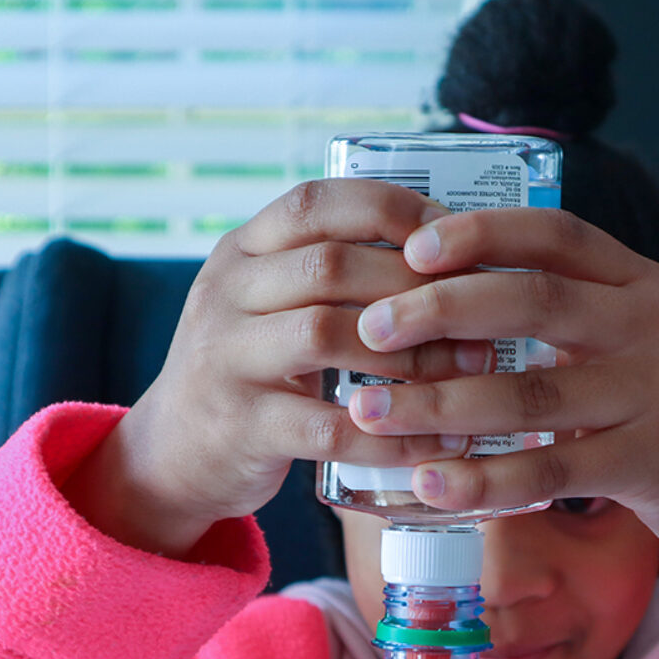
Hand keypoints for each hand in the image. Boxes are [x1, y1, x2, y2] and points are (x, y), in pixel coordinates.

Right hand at [62, 180, 483, 556]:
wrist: (174, 455)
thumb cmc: (255, 369)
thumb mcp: (272, 303)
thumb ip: (335, 273)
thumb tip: (455, 252)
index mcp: (242, 251)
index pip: (315, 203)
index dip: (392, 210)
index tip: (457, 234)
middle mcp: (225, 294)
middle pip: (329, 265)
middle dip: (417, 285)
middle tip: (483, 313)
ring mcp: (225, 360)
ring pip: (325, 335)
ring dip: (411, 352)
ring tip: (471, 368)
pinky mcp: (240, 427)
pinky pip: (327, 427)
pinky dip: (391, 434)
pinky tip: (438, 441)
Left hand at [346, 208, 658, 658]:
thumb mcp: (641, 341)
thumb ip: (571, 318)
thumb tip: (445, 304)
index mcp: (643, 284)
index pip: (556, 235)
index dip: (482, 234)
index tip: (412, 246)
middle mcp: (657, 325)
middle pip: (535, 301)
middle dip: (440, 310)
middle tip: (369, 328)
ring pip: (532, 393)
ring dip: (439, 404)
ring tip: (368, 412)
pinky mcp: (658, 462)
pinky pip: (554, 469)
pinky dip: (485, 478)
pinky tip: (431, 482)